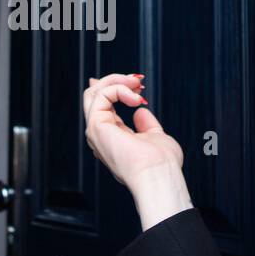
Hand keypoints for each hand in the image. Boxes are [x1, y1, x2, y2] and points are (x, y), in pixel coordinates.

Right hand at [84, 73, 191, 228]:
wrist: (158, 175)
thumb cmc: (161, 164)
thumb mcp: (155, 137)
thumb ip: (146, 125)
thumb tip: (140, 111)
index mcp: (112, 138)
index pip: (103, 107)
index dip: (115, 88)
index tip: (137, 83)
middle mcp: (100, 135)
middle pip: (94, 96)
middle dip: (114, 81)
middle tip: (138, 81)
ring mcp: (95, 130)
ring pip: (93, 92)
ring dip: (116, 80)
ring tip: (137, 84)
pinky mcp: (96, 125)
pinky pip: (101, 94)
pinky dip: (119, 88)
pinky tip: (136, 98)